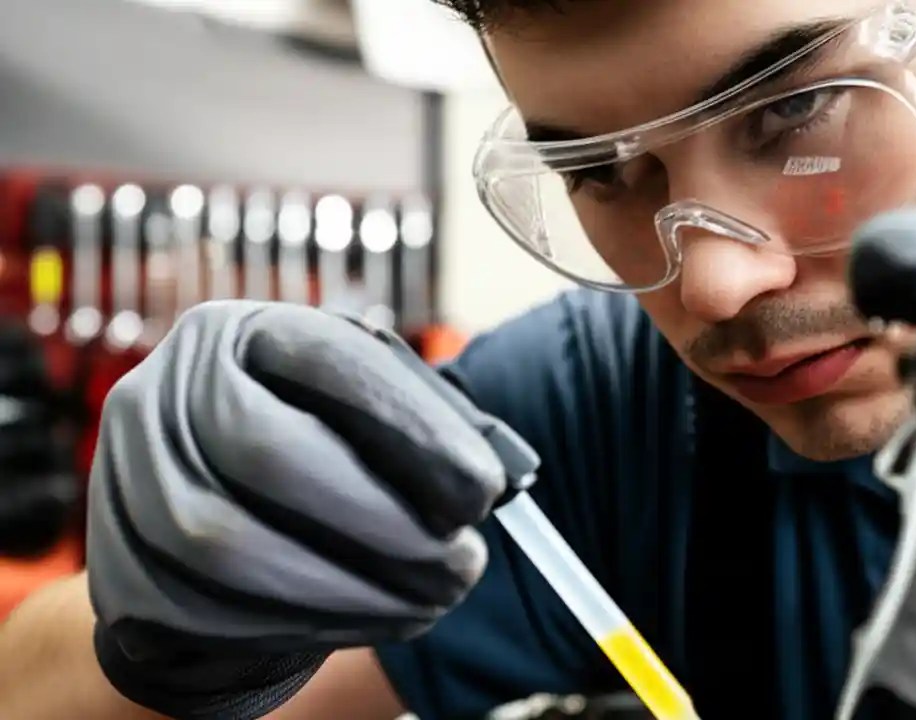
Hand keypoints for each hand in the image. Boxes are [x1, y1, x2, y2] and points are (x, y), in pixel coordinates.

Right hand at [87, 301, 509, 719]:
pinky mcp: (125, 578)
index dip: (411, 426)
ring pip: (235, 549)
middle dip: (385, 520)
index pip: (323, 360)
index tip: (484, 488)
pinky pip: (216, 615)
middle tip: (466, 560)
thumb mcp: (347, 411)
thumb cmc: (304, 455)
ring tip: (435, 598)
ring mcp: (129, 487)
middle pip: (267, 454)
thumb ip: (410, 424)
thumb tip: (493, 476)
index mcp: (234, 336)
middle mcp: (162, 396)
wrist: (196, 531)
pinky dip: (314, 629)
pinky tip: (378, 620)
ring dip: (357, 590)